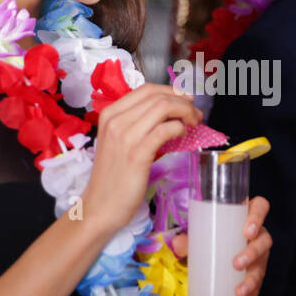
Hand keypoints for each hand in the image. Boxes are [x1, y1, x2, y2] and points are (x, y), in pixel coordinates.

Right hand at [82, 84, 201, 234]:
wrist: (100, 206)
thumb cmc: (112, 176)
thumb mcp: (117, 141)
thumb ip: (135, 124)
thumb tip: (167, 113)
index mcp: (109, 114)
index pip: (146, 89)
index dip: (171, 91)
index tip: (185, 100)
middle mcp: (115, 121)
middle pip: (157, 96)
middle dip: (182, 101)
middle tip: (195, 113)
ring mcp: (126, 136)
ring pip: (163, 108)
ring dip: (185, 112)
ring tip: (194, 122)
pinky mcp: (138, 153)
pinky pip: (166, 129)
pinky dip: (180, 128)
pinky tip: (183, 135)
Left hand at [171, 196, 271, 295]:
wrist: (215, 250)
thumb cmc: (211, 235)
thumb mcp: (201, 234)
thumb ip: (189, 238)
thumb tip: (177, 244)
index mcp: (247, 216)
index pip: (261, 207)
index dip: (258, 217)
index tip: (247, 232)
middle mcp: (258, 235)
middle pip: (264, 240)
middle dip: (252, 253)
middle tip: (236, 264)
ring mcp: (260, 255)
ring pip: (262, 265)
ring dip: (252, 280)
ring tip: (239, 292)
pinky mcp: (256, 273)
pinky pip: (258, 285)